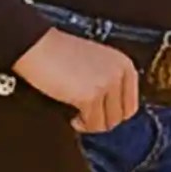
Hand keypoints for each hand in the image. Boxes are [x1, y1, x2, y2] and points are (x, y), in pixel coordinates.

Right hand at [12, 28, 139, 132]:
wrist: (39, 47)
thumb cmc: (59, 52)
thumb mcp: (96, 62)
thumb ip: (109, 81)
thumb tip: (111, 108)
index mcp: (123, 64)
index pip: (131, 103)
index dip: (114, 112)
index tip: (102, 114)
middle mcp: (119, 74)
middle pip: (121, 116)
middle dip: (103, 120)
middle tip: (87, 116)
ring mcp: (106, 85)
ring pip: (108, 123)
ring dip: (92, 123)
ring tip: (79, 115)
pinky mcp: (91, 96)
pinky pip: (92, 123)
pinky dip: (81, 124)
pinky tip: (72, 115)